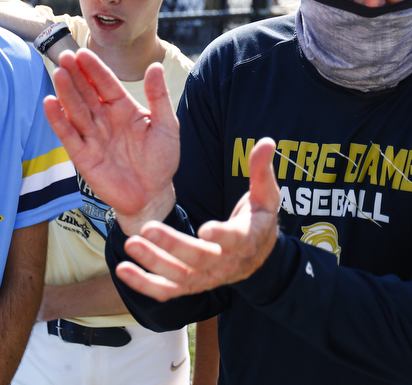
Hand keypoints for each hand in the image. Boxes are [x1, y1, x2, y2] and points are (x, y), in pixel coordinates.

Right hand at [43, 49, 178, 233]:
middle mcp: (106, 119)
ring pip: (76, 110)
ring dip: (66, 92)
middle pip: (87, 93)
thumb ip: (159, 97)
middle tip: (65, 56)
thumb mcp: (166, 125)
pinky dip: (58, 120)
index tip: (83, 53)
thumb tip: (155, 66)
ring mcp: (93, 136)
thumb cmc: (161, 159)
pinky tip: (50, 103)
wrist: (153, 193)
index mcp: (125, 109)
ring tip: (58, 73)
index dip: (95, 70)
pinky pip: (68, 135)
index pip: (107, 85)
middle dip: (76, 75)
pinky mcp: (83, 155)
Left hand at [114, 139, 279, 301]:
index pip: (236, 240)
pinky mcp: (192, 286)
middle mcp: (227, 263)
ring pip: (180, 276)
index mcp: (248, 239)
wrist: (258, 258)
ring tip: (131, 243)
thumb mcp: (266, 195)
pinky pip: (167, 291)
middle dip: (173, 245)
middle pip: (200, 259)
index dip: (222, 236)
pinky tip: (123, 269)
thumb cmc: (258, 220)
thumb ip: (261, 170)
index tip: (206, 229)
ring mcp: (208, 278)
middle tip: (147, 228)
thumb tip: (266, 141)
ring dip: (153, 262)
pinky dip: (144, 284)